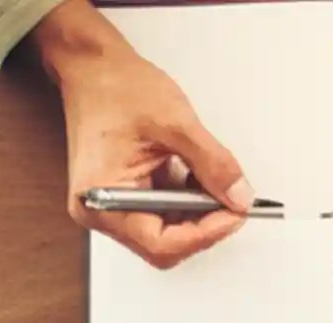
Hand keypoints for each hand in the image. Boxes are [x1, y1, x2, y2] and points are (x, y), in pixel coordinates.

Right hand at [33, 2, 253, 268]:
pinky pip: (159, 214)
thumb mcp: (176, 123)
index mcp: (103, 197)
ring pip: (165, 233)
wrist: (93, 67)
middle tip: (233, 201)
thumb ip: (213, 164)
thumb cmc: (116, 88)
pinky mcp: (120, 197)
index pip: (161, 244)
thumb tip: (239, 197)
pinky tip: (195, 178)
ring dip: (195, 213)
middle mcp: (99, 210)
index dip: (205, 234)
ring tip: (213, 183)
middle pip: (163, 245)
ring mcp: (108, 206)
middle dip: (203, 226)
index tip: (235, 214)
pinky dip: (184, 202)